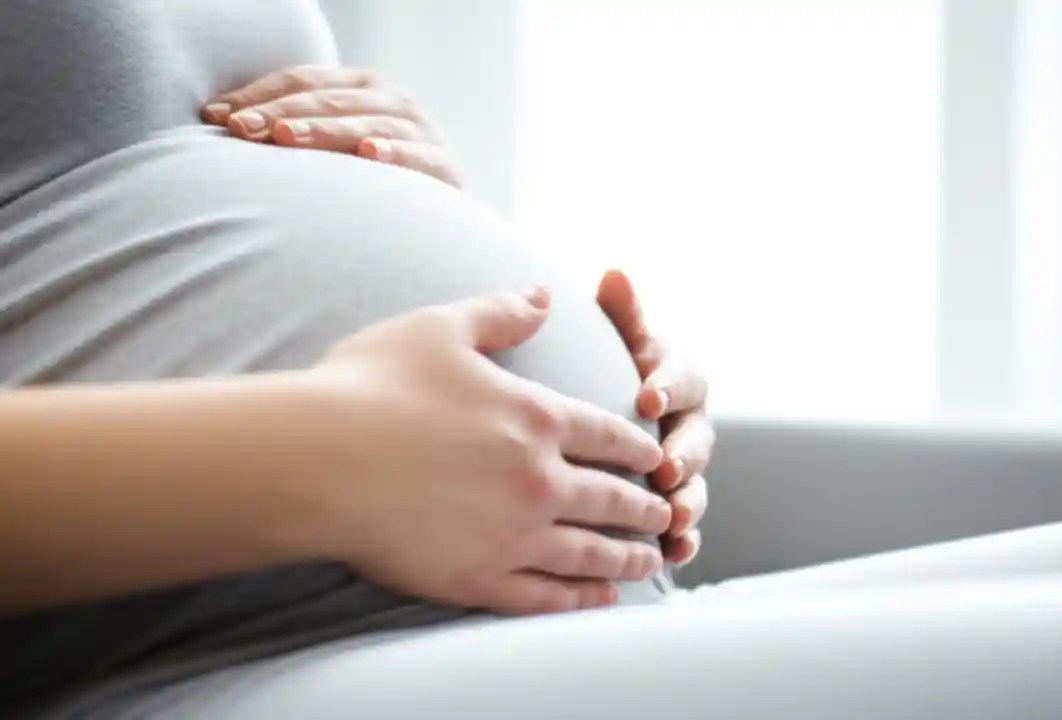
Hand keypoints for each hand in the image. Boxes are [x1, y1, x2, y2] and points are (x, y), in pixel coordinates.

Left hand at [201, 65, 462, 187]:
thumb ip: (286, 126)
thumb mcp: (330, 146)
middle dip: (283, 114)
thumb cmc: (372, 181)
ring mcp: (422, 130)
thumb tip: (214, 117)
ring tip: (288, 138)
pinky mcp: (445, 167)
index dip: (260, 96)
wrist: (438, 220)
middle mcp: (393, 99)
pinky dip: (395, 152)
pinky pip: (419, 156)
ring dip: (327, 129)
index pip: (304, 81)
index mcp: (361, 85)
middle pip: (331, 99)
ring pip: (370, 121)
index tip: (217, 118)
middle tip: (243, 131)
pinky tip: (369, 154)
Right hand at [307, 288, 668, 614]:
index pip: (609, 435)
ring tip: (649, 561)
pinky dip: (581, 599)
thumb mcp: (440, 328)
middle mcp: (539, 479)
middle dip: (645, 506)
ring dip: (628, 557)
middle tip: (666, 513)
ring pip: (591, 552)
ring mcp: (514, 534)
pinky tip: (599, 599)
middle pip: (612, 498)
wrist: (315, 459)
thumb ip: (501, 312)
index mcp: (536, 418)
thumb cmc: (369, 385)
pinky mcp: (480, 578)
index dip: (638, 447)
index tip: (655, 457)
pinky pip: (547, 595)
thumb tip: (543, 294)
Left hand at [597, 270, 712, 564]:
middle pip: (698, 437)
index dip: (669, 385)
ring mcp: (685, 466)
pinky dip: (685, 539)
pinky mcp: (675, 504)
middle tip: (665, 468)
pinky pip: (687, 525)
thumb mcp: (616, 342)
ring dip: (690, 502)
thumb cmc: (608, 369)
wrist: (600, 422)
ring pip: (696, 485)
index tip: (646, 396)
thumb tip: (614, 272)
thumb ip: (622, 315)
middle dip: (685, 454)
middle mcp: (688, 422)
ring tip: (674, 518)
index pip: (685, 377)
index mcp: (676, 378)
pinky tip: (673, 551)